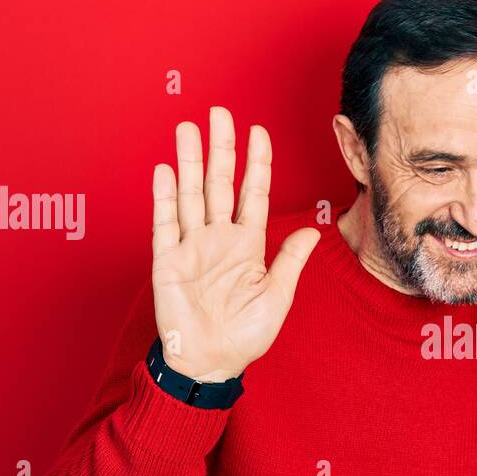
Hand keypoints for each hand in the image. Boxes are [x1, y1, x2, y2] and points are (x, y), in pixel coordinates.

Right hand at [151, 106, 320, 381]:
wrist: (210, 363)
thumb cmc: (245, 336)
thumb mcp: (277, 296)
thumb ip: (290, 260)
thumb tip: (311, 230)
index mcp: (248, 245)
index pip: (253, 194)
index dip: (256, 163)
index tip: (258, 132)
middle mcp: (219, 239)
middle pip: (220, 183)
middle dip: (221, 147)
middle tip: (219, 112)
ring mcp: (192, 247)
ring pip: (191, 194)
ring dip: (189, 161)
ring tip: (188, 128)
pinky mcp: (168, 261)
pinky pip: (166, 223)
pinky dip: (165, 197)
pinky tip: (166, 170)